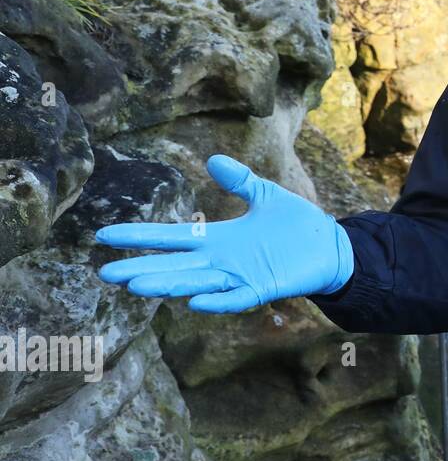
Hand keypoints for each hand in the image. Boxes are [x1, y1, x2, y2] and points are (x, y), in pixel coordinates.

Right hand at [95, 154, 354, 313]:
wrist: (330, 245)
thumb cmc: (296, 224)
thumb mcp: (265, 195)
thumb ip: (239, 180)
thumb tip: (212, 159)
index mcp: (218, 238)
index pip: (171, 236)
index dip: (140, 236)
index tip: (104, 235)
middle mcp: (221, 261)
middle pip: (173, 265)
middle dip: (141, 268)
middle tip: (105, 273)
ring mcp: (240, 277)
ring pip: (195, 282)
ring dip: (168, 284)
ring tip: (136, 286)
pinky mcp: (262, 288)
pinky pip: (236, 298)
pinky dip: (218, 301)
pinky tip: (195, 301)